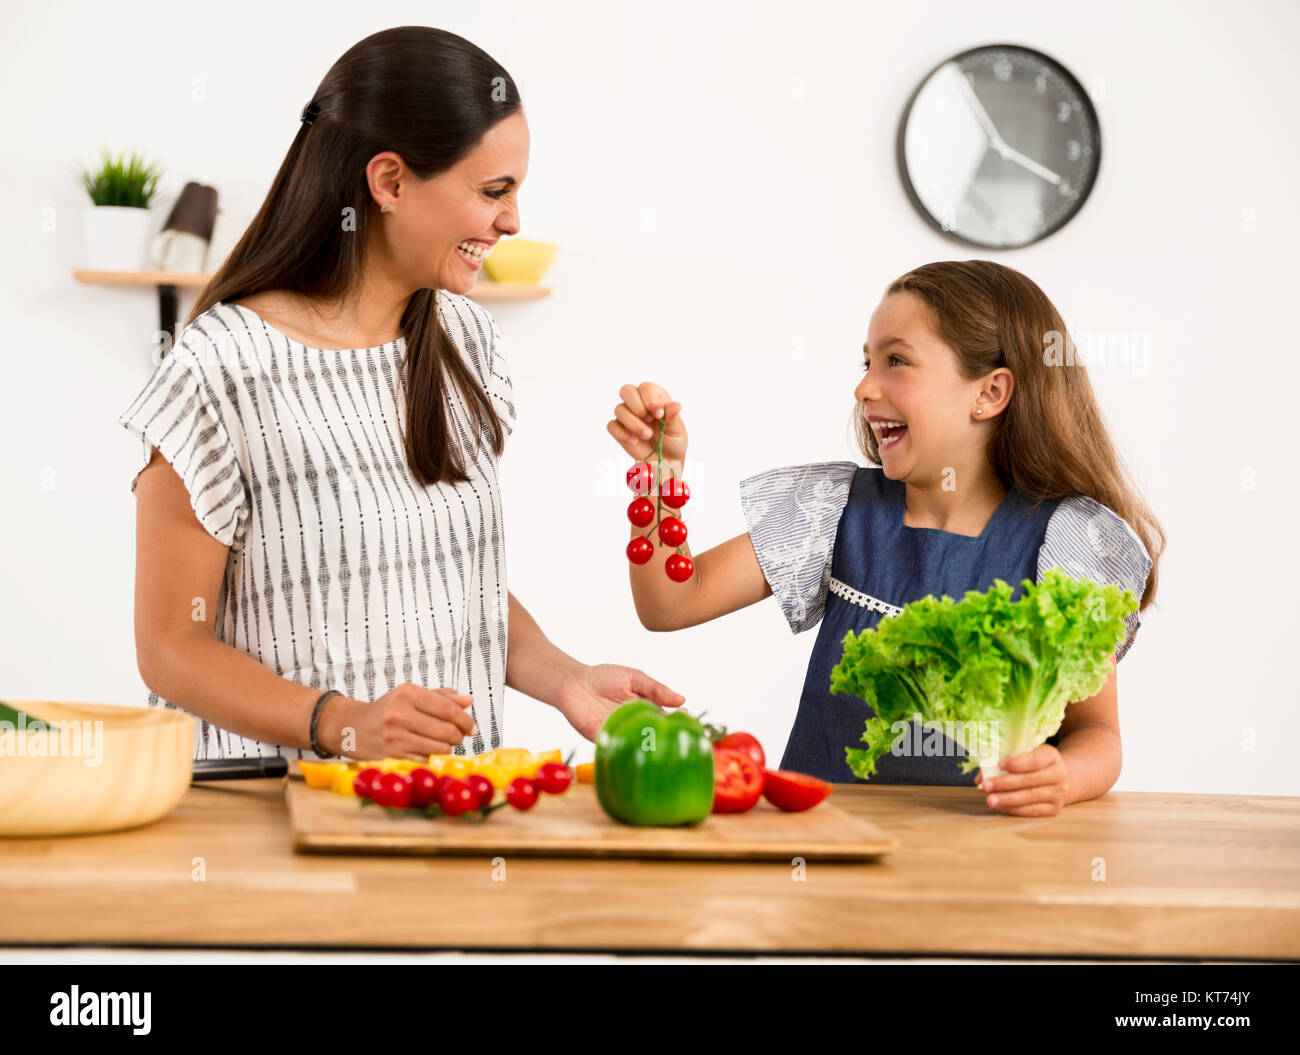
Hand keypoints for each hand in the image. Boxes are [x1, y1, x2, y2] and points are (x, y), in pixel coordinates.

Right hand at [326, 684, 476, 761]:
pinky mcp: (391, 755)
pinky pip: (425, 758)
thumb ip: (441, 697)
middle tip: (459, 736)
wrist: (350, 727)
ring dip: (447, 747)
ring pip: (439, 747)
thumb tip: (469, 700)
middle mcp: (400, 713)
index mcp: (407, 693)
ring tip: (444, 743)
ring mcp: (395, 736)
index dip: (465, 720)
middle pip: (447, 730)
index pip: (448, 709)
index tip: (472, 727)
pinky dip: (430, 755)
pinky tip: (424, 748)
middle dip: (459, 736)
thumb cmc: (387, 709)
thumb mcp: (410, 695)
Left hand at [555, 663, 685, 740]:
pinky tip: (639, 746)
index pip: (667, 719)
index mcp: (646, 709)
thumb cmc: (603, 677)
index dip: (679, 721)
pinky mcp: (604, 739)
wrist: (573, 681)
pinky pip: (620, 746)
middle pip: (656, 734)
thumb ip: (655, 688)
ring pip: (640, 743)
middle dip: (668, 737)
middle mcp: (635, 724)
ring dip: (652, 746)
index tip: (688, 717)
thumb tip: (681, 699)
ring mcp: (621, 733)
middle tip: (679, 736)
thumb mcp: (634, 678)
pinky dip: (629, 748)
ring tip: (664, 744)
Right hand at [608, 382, 687, 473]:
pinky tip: (634, 441)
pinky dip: (622, 434)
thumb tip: (676, 406)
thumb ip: (673, 416)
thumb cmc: (672, 440)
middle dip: (637, 406)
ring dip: (633, 423)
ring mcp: (627, 415)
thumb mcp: (677, 429)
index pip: (646, 388)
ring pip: (619, 409)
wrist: (665, 459)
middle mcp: (638, 403)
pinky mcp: (619, 429)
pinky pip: (612, 426)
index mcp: (654, 397)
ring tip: (647, 435)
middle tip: (649, 419)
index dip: (650, 399)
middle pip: (626, 391)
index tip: (659, 414)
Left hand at [975, 744, 1068, 816]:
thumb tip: (979, 778)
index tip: (999, 764)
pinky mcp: (1055, 808)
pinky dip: (1015, 809)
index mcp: (1051, 755)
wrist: (1059, 778)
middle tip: (985, 786)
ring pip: (1031, 797)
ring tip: (990, 799)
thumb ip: (1003, 761)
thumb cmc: (1033, 763)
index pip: (1035, 760)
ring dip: (1008, 799)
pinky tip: (1001, 806)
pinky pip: (1033, 810)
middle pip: (1030, 780)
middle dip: (1005, 783)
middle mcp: (1059, 774)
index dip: (1017, 763)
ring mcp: (1059, 793)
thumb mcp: (1024, 754)